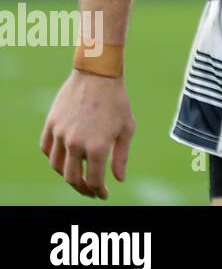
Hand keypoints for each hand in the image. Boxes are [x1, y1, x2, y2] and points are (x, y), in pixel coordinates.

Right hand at [40, 71, 134, 199]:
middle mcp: (76, 143)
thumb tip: (118, 179)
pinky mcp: (51, 124)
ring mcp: (60, 134)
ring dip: (66, 175)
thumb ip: (121, 156)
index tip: (103, 195)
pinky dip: (53, 158)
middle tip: (90, 190)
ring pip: (56, 166)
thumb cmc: (117, 101)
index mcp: (97, 147)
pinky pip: (46, 149)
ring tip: (78, 176)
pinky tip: (64, 159)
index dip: (98, 191)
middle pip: (72, 178)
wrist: (98, 74)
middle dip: (82, 188)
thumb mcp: (127, 128)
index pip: (93, 180)